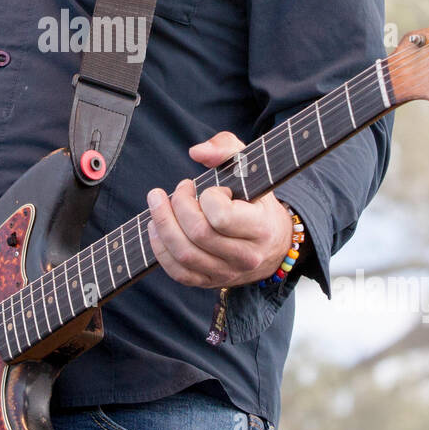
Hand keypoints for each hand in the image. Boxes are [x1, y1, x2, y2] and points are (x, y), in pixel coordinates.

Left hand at [145, 131, 293, 288]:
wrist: (273, 242)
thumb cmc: (256, 200)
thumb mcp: (250, 167)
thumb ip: (226, 148)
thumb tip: (196, 152)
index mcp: (260, 228)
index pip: (222, 217)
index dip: (207, 197)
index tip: (209, 188)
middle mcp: (246, 256)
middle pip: (197, 234)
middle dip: (178, 206)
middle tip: (179, 189)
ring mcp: (227, 272)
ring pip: (184, 255)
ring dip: (162, 225)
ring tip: (158, 204)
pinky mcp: (210, 281)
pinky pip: (179, 273)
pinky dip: (160, 250)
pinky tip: (155, 228)